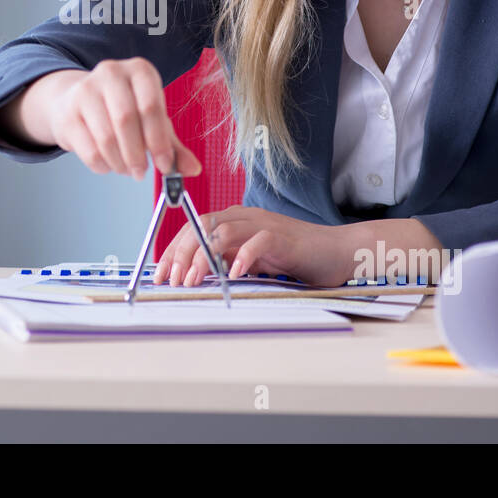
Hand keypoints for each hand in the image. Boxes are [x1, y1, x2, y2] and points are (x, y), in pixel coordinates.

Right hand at [41, 58, 201, 179]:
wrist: (77, 101)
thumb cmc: (123, 109)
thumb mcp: (153, 120)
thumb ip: (173, 146)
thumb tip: (192, 169)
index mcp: (140, 71)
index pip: (151, 107)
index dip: (159, 141)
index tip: (165, 165)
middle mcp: (111, 72)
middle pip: (126, 120)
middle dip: (137, 155)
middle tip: (142, 173)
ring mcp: (85, 89)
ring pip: (106, 137)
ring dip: (120, 162)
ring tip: (127, 169)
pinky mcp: (68, 111)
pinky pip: (88, 148)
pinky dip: (102, 165)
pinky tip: (108, 164)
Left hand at [152, 206, 358, 288]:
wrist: (335, 251)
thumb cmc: (293, 257)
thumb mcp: (250, 259)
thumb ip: (225, 261)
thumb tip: (192, 275)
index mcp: (234, 221)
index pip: (193, 229)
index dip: (173, 250)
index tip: (161, 275)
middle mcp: (244, 217)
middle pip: (201, 226)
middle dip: (181, 254)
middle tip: (173, 280)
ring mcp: (263, 224)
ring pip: (222, 231)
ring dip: (203, 257)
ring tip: (193, 280)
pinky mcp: (282, 236)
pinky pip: (257, 242)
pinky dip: (243, 258)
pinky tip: (234, 275)